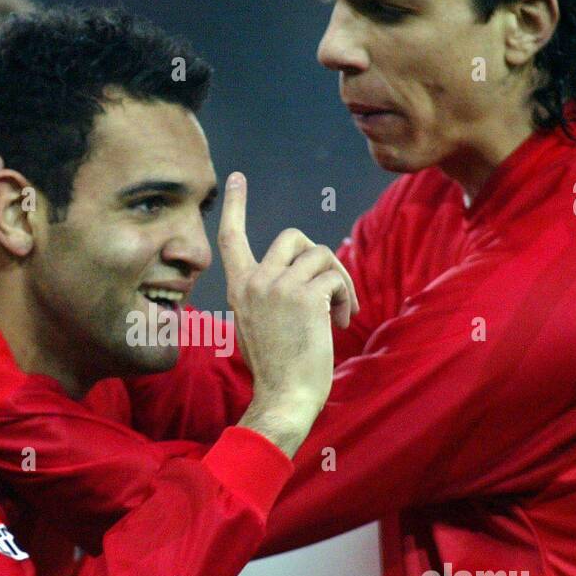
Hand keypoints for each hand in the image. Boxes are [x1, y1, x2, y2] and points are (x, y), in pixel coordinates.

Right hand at [218, 172, 358, 457]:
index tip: (236, 178)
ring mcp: (278, 286)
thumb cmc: (277, 371)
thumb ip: (270, 296)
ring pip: (321, 254)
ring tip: (340, 311)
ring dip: (339, 280)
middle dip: (319, 258)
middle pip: (294, 236)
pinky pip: (334, 276)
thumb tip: (303, 278)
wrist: (283, 398)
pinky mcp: (304, 296)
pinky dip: (345, 296)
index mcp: (239, 289)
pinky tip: (340, 321)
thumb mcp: (258, 326)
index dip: (234, 205)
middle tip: (331, 291)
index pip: (230, 238)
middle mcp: (254, 281)